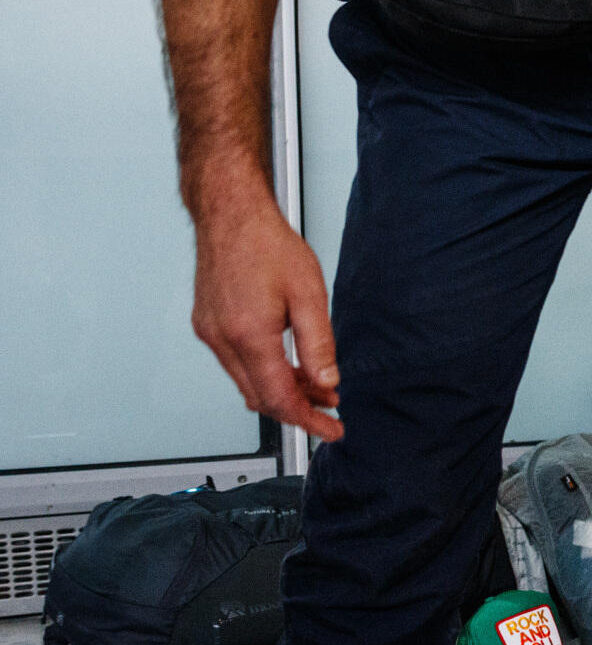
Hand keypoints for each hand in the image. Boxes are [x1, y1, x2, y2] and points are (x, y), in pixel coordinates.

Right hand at [192, 202, 341, 441]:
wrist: (230, 214)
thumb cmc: (267, 244)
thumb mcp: (309, 294)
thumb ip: (319, 344)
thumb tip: (329, 382)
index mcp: (248, 334)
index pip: (279, 398)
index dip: (308, 421)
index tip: (332, 430)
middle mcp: (222, 339)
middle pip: (261, 398)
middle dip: (298, 410)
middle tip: (330, 410)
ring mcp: (210, 333)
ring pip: (247, 383)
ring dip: (281, 392)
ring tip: (317, 388)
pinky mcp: (207, 325)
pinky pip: (236, 365)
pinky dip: (264, 373)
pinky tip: (289, 367)